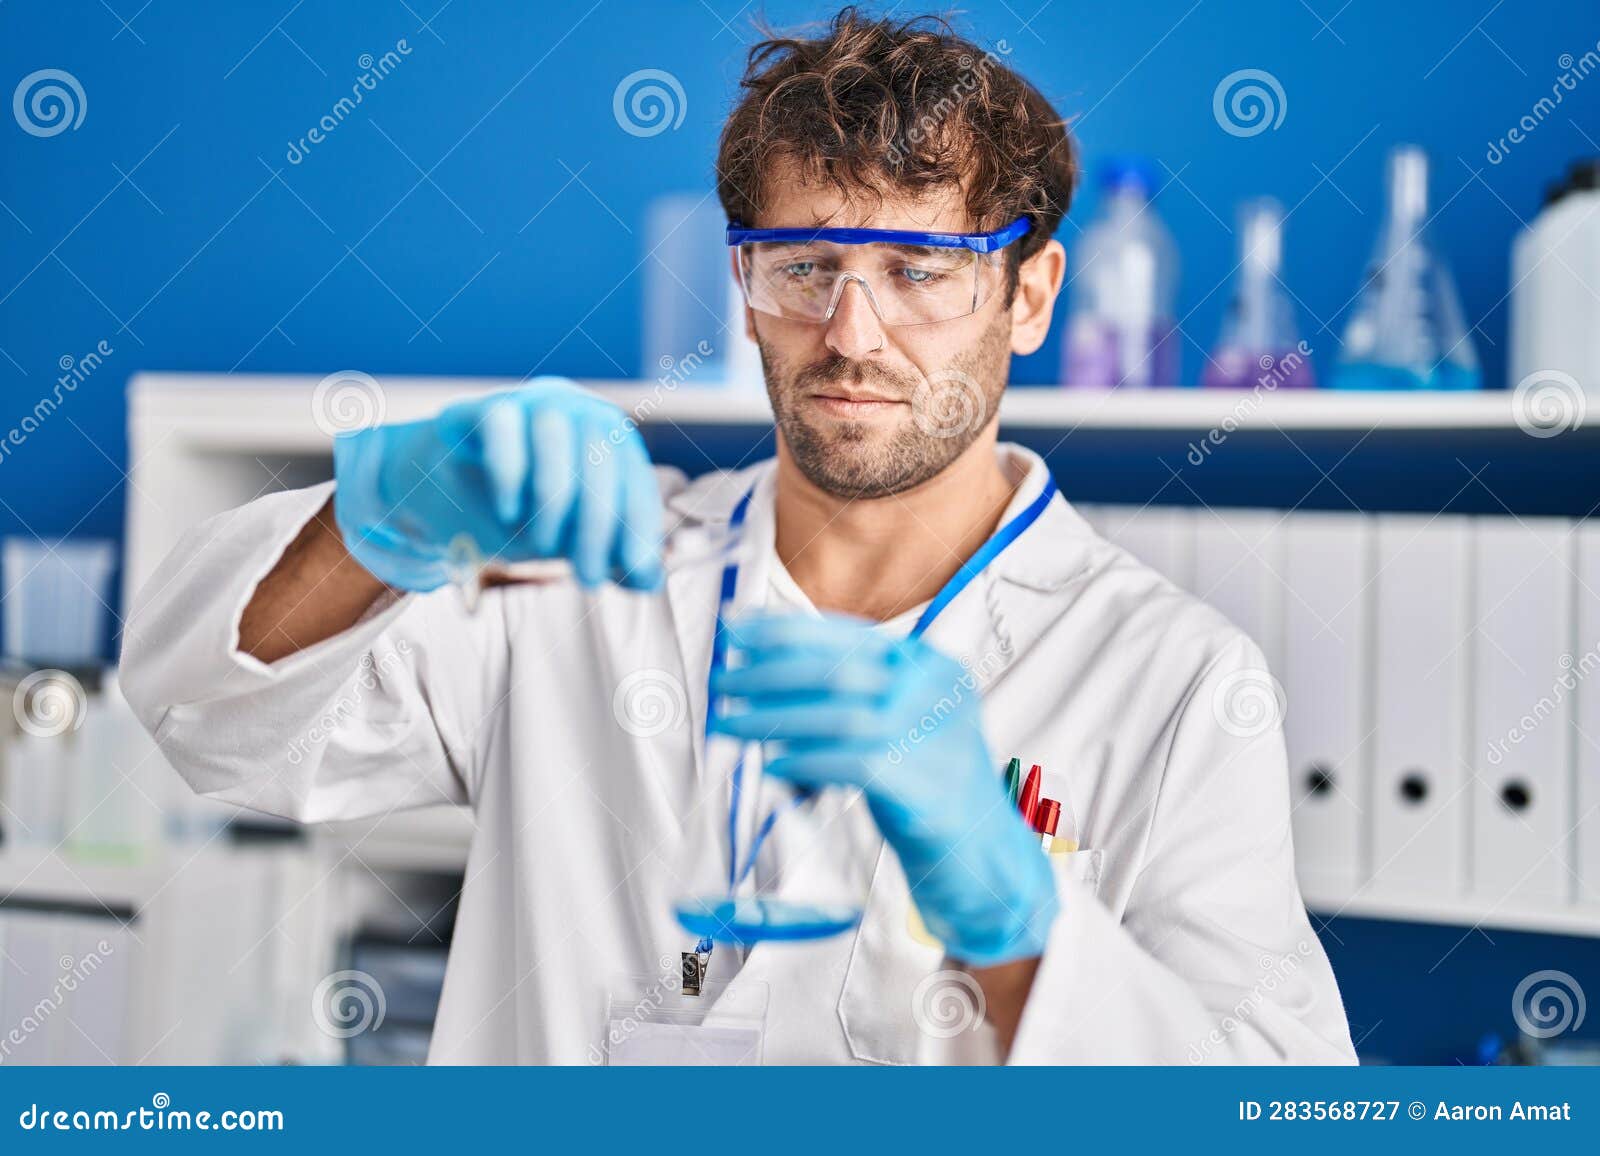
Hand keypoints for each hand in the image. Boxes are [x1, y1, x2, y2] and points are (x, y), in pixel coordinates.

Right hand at [332, 378, 662, 591]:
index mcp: (605, 439)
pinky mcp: (479, 409)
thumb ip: (609, 556)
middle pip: (601, 454)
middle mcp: (572, 410)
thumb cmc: (517, 516)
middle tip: (589, 579)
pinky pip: (501, 422)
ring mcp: (525, 403)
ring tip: (541, 546)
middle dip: (599, 527)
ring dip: (555, 499)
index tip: (637, 572)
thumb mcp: (568, 541)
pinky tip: (508, 511)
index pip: (634, 476)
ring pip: (554, 431)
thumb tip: (652, 581)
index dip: (640, 526)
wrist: (439, 502)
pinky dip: (509, 471)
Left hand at [707, 611, 1057, 966]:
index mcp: (931, 664)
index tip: (735, 626)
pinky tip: (771, 766)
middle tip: (721, 678)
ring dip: (772, 717)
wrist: (984, 856)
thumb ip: (855, 693)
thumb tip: (766, 669)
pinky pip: (849, 763)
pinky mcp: (922, 784)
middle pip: (837, 669)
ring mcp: (932, 736)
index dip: (784, 629)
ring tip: (727, 722)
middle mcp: (936, 691)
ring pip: (837, 715)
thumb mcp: (901, 721)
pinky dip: (804, 761)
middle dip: (767, 670)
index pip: (848, 634)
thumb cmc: (928, 786)